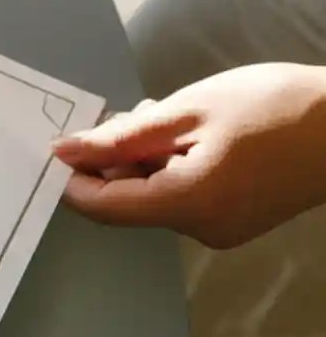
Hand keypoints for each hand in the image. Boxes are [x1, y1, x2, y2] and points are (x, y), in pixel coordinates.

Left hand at [53, 63, 325, 248]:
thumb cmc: (275, 108)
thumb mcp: (188, 111)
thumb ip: (120, 138)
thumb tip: (65, 152)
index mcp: (184, 204)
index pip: (100, 207)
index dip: (71, 178)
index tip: (61, 145)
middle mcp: (199, 228)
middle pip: (128, 200)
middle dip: (116, 158)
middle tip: (133, 113)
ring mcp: (221, 228)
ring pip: (155, 194)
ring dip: (146, 156)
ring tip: (169, 114)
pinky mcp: (237, 220)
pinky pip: (184, 195)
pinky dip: (173, 165)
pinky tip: (191, 131)